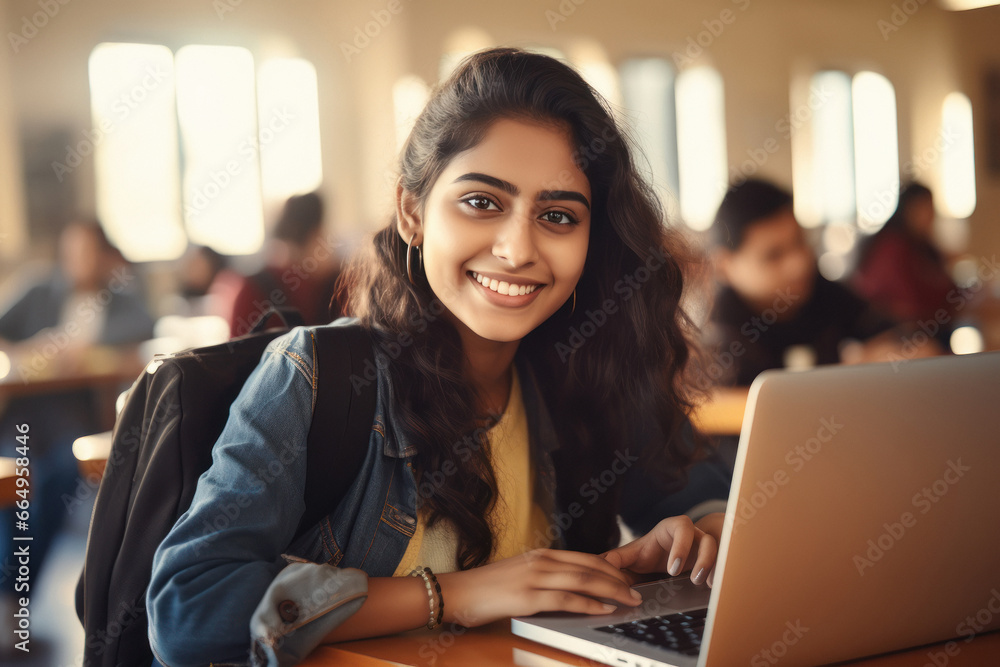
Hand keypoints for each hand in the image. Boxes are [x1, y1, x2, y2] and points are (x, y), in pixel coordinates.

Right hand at [436, 548, 643, 626]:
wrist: (457, 592)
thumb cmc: (487, 587)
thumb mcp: (520, 573)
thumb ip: (544, 575)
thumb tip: (569, 585)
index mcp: (541, 555)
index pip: (585, 557)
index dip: (611, 568)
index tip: (628, 578)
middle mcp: (541, 561)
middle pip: (590, 566)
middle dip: (619, 579)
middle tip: (638, 590)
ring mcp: (535, 578)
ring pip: (583, 580)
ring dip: (611, 590)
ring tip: (630, 599)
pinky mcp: (528, 597)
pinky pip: (566, 599)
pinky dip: (588, 603)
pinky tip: (603, 608)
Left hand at [602, 514, 720, 587]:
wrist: (675, 550)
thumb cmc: (654, 551)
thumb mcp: (637, 553)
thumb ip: (619, 559)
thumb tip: (599, 564)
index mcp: (671, 529)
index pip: (681, 527)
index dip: (680, 546)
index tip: (672, 569)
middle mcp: (692, 535)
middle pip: (705, 537)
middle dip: (701, 557)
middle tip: (692, 578)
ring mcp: (705, 546)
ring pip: (718, 549)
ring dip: (712, 566)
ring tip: (703, 584)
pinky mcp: (714, 559)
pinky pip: (724, 562)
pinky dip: (721, 573)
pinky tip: (714, 587)